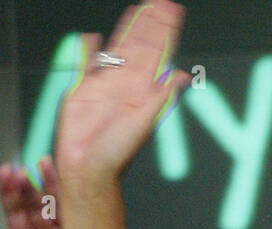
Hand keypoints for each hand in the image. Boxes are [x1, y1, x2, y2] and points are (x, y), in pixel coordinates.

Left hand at [0, 157, 70, 228]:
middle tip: (16, 171)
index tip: (3, 178)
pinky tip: (65, 181)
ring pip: (55, 206)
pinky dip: (72, 198)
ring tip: (40, 166)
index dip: (6, 194)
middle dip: (23, 185)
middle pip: (33, 204)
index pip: (13, 214)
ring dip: (47, 185)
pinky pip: (78, 216)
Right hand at [54, 2, 189, 185]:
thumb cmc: (118, 150)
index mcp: (144, 89)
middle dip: (151, 24)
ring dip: (129, 30)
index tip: (172, 11)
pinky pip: (87, 64)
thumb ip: (161, 96)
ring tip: (139, 11)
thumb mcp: (146, 121)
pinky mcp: (84, 89)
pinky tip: (94, 37)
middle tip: (161, 3)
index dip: (164, 31)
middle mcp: (128, 84)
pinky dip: (90, 50)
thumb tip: (181, 75)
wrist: (89, 163)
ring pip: (118, 49)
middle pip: (141, 45)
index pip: (157, 52)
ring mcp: (106, 84)